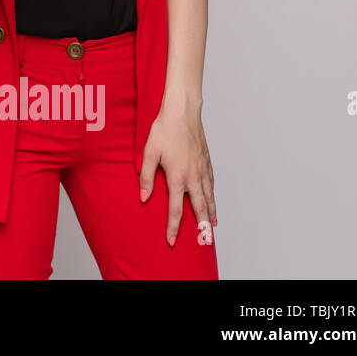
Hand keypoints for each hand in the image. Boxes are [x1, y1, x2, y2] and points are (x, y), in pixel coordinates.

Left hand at [139, 101, 216, 245]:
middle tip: (204, 242)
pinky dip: (213, 197)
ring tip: (211, 227)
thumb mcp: (149, 153)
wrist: (182, 113)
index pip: (175, 209)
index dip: (173, 227)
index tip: (171, 240)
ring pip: (209, 198)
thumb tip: (144, 198)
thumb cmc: (164, 130)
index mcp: (178, 177)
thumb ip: (147, 177)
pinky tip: (212, 201)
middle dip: (201, 228)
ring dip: (209, 214)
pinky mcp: (207, 162)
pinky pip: (211, 185)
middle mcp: (194, 177)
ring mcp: (203, 170)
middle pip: (198, 208)